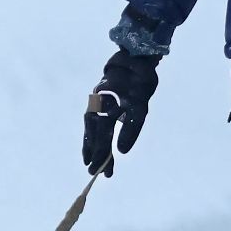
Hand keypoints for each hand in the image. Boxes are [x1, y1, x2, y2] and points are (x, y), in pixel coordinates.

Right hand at [83, 48, 159, 175]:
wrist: (135, 56)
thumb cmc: (139, 80)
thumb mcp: (139, 105)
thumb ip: (130, 128)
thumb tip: (121, 151)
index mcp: (104, 107)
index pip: (102, 136)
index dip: (101, 154)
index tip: (100, 170)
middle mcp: (97, 105)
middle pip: (94, 134)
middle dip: (95, 153)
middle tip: (95, 173)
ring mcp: (98, 102)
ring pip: (92, 128)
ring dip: (92, 145)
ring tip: (90, 162)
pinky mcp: (102, 101)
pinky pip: (94, 121)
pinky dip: (93, 134)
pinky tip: (95, 142)